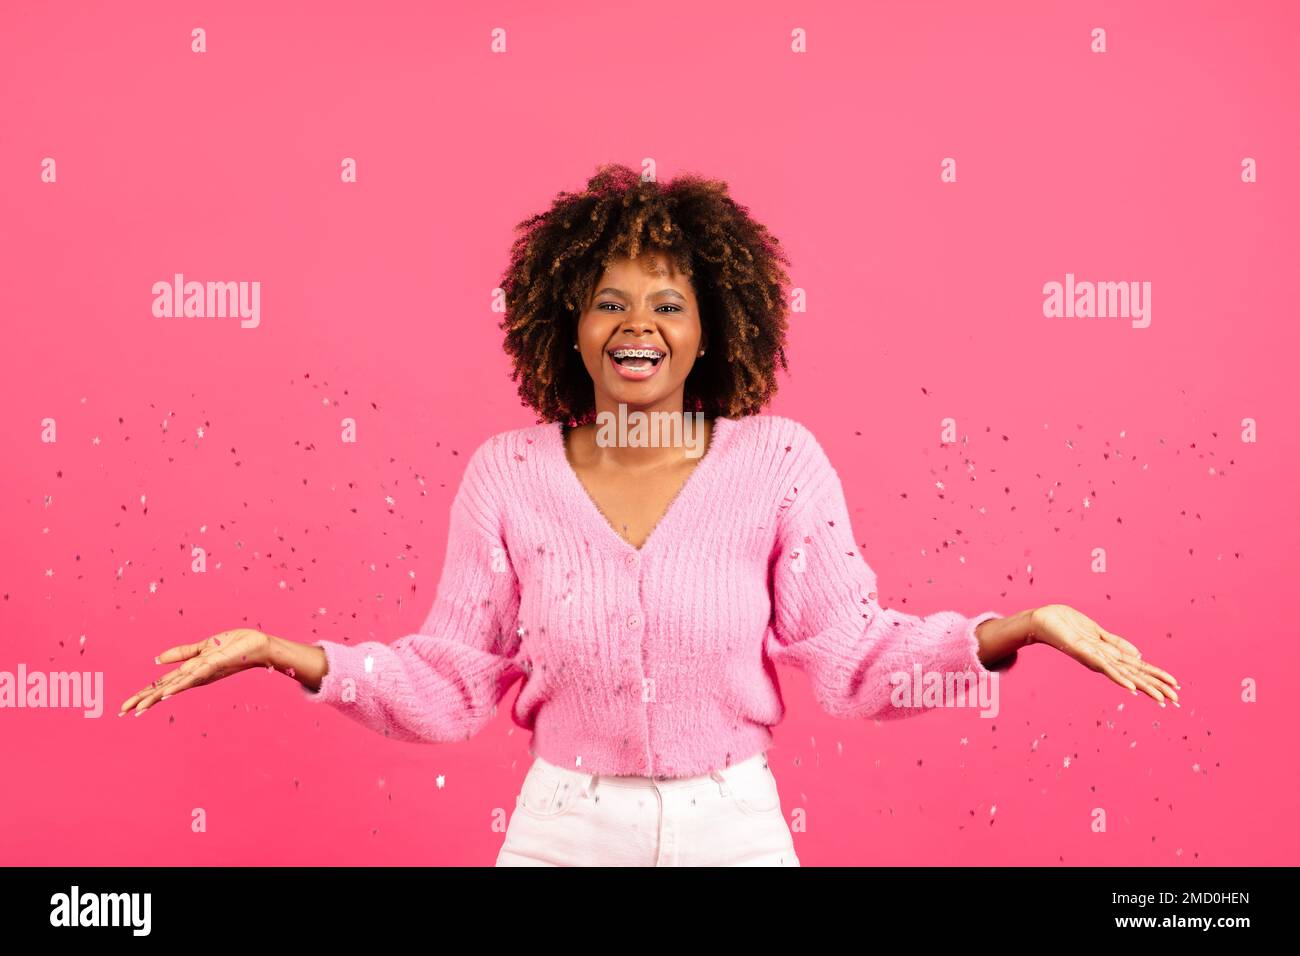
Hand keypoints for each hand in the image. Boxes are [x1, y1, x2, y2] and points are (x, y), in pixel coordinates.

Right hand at [118, 628, 275, 716]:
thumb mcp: (202, 647)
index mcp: (190, 673)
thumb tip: (156, 660)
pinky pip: (194, 677)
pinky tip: (167, 694)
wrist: (257, 645)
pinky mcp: (213, 665)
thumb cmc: (233, 645)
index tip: (126, 706)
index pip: (162, 684)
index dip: (144, 693)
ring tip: (139, 707)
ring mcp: (203, 673)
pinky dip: (180, 685)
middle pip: (164, 689)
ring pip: (175, 686)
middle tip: (122, 712)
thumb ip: (181, 653)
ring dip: (156, 697)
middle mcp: (194, 677)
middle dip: (143, 700)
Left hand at [1028, 604, 1179, 706]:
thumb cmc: (1069, 626)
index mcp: (1110, 656)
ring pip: (1125, 675)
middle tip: (1177, 702)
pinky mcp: (1085, 653)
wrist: (1044, 620)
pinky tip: (1130, 687)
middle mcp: (1105, 661)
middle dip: (1156, 688)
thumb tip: (1139, 656)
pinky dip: (1118, 677)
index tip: (1177, 689)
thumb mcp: (1099, 633)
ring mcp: (1096, 659)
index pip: (1139, 668)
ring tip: (1160, 698)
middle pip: (1136, 675)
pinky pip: (1104, 667)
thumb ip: (1118, 644)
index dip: (1158, 678)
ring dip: (1143, 687)